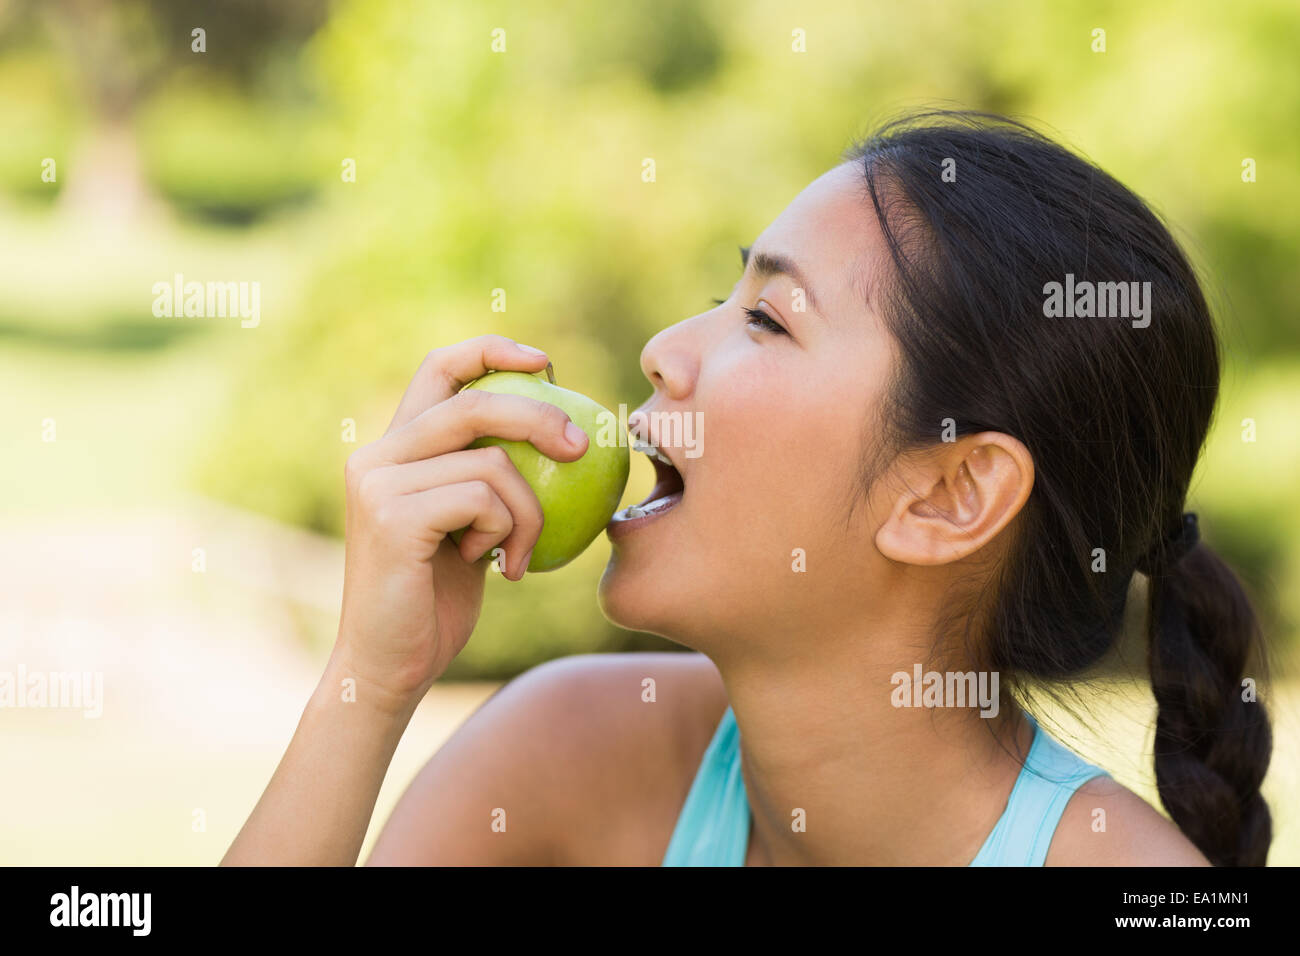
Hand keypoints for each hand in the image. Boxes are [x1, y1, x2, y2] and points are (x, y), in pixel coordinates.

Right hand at [333, 335, 588, 708]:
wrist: (391, 667)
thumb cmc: (438, 602)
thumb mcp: (470, 528)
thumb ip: (488, 479)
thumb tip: (562, 432)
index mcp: (394, 449)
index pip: (440, 369)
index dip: (493, 351)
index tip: (545, 364)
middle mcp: (377, 455)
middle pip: (475, 402)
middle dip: (540, 416)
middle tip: (582, 447)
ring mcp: (378, 483)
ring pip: (492, 461)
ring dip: (529, 511)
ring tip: (518, 553)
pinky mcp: (391, 515)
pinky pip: (484, 498)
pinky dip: (510, 531)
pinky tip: (500, 568)